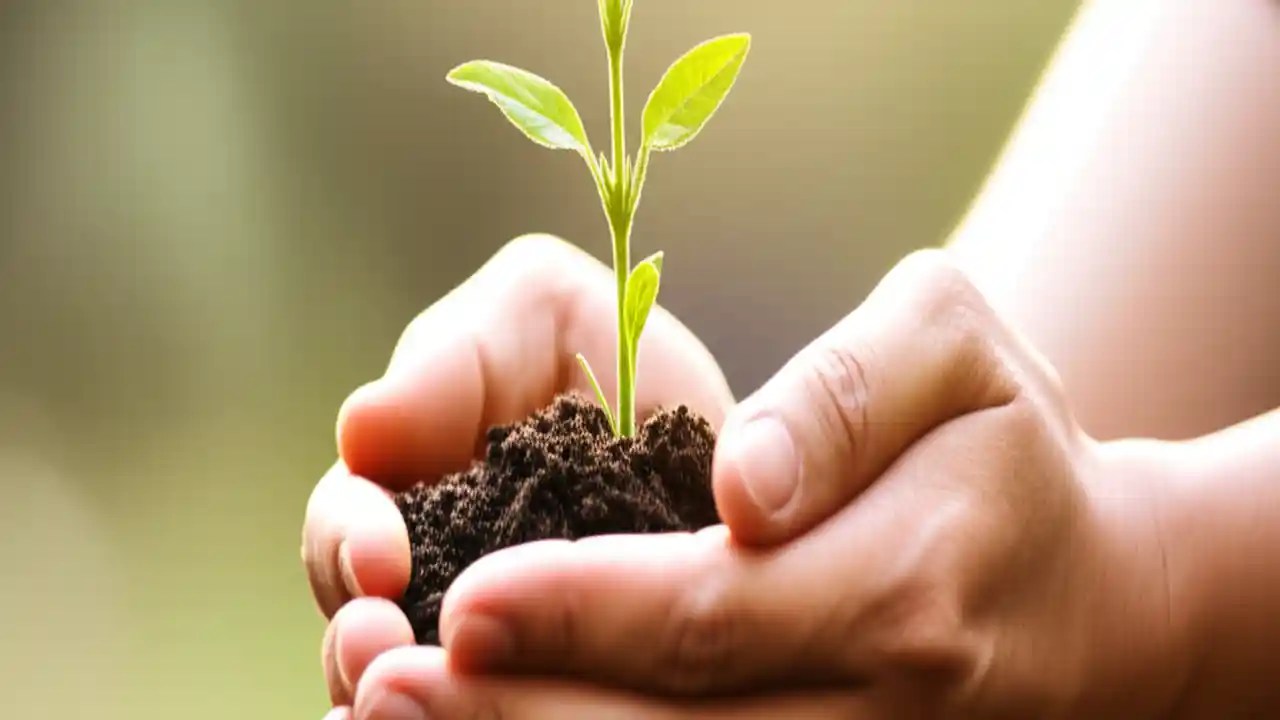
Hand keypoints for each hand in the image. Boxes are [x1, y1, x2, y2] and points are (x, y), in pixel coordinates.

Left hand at [357, 250, 1195, 718]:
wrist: (1093, 588)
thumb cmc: (1006, 444)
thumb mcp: (957, 351)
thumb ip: (848, 395)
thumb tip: (740, 483)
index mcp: (904, 583)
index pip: (715, 613)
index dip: (583, 611)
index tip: (465, 597)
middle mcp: (880, 704)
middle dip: (517, 711)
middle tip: (382, 682)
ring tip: (398, 719)